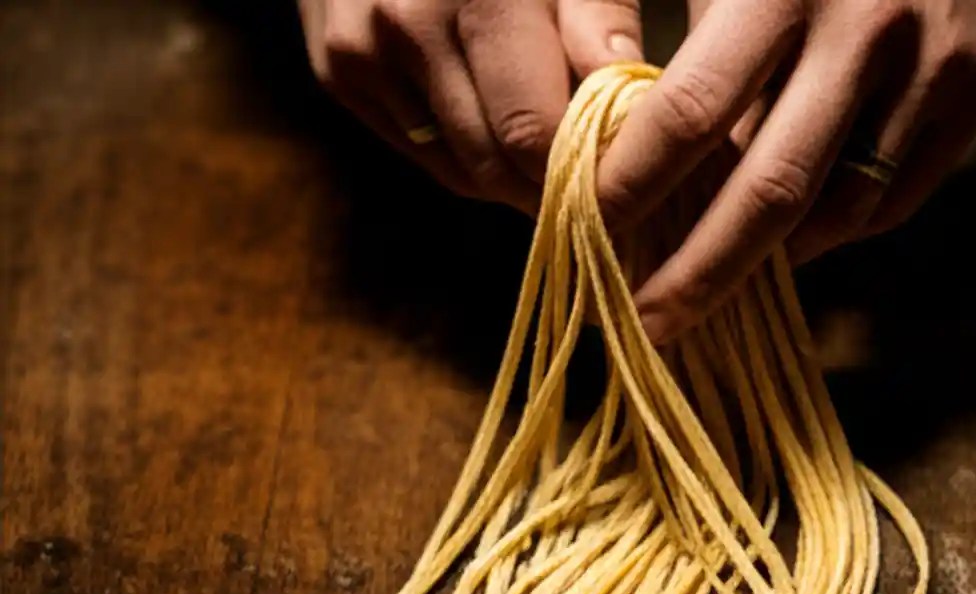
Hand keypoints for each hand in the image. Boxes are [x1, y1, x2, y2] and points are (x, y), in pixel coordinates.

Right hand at [297, 0, 644, 213]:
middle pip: (493, 162)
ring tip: (547, 149)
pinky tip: (495, 125)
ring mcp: (361, 52)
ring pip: (457, 169)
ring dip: (508, 178)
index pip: (532, 132)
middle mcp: (407, 24)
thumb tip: (628, 107)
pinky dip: (465, 154)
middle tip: (588, 177)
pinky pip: (420, 151)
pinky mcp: (338, 71)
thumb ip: (600, 19)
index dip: (580, 170)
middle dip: (547, 182)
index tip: (615, 178)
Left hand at [596, 0, 975, 342]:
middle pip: (769, 193)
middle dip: (697, 273)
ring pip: (839, 211)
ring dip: (767, 264)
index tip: (589, 235)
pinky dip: (833, 234)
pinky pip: (893, 199)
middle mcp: (866, 32)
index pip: (689, 117)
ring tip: (709, 289)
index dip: (632, 187)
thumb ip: (695, 50)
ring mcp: (935, 69)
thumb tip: (642, 161)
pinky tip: (787, 243)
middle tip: (644, 326)